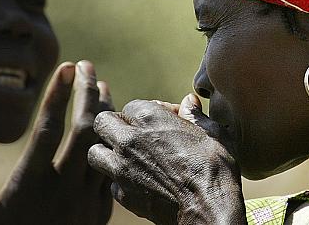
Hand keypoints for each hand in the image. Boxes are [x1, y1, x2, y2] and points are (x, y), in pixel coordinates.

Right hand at [0, 61, 113, 224]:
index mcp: (29, 186)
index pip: (48, 130)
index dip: (56, 96)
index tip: (64, 65)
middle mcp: (63, 191)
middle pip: (84, 130)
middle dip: (86, 92)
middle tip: (84, 65)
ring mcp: (87, 202)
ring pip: (104, 146)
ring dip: (105, 112)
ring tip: (99, 84)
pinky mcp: (101, 211)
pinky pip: (114, 167)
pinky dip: (114, 140)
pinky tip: (111, 120)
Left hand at [88, 94, 244, 224]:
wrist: (207, 207)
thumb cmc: (214, 166)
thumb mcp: (212, 132)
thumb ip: (195, 114)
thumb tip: (189, 101)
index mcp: (149, 117)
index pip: (132, 106)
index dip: (148, 113)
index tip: (164, 124)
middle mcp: (128, 139)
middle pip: (103, 122)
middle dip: (115, 126)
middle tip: (133, 136)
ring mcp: (121, 168)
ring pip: (95, 152)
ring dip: (108, 153)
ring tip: (126, 158)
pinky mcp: (122, 193)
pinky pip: (110, 183)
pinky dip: (120, 182)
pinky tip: (138, 183)